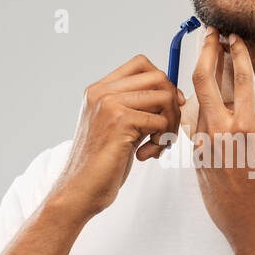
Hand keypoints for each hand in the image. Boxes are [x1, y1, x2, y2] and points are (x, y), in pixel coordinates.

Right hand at [50, 54, 184, 218]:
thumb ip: (136, 107)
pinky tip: (146, 155)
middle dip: (172, 106)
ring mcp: (109, 104)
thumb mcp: (116, 127)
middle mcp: (102, 92)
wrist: (79, 191)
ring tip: (156, 146)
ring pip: (164, 98)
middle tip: (165, 132)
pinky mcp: (119, 121)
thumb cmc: (102, 165)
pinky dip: (162, 141)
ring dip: (170, 125)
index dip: (163, 83)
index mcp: (99, 90)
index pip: (142, 63)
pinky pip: (161, 121)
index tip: (168, 108)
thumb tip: (176, 95)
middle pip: (158, 78)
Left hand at [188, 28, 254, 249]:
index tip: (235, 36)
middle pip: (204, 81)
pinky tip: (201, 99)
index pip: (240, 80)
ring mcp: (205, 148)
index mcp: (247, 130)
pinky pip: (194, 126)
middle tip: (210, 33)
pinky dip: (197, 106)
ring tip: (205, 58)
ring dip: (200, 78)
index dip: (238, 54)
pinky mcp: (198, 161)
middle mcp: (221, 135)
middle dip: (206, 52)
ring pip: (195, 102)